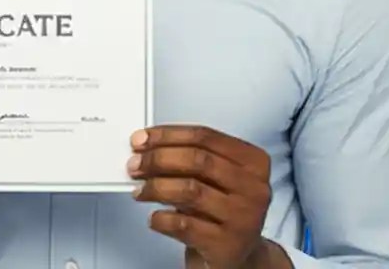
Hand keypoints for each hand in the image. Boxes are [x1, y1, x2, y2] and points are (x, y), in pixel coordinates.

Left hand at [128, 125, 289, 268]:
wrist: (237, 253)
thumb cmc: (220, 208)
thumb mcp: (214, 178)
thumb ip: (188, 157)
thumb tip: (146, 147)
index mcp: (254, 162)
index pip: (205, 137)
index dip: (167, 135)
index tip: (140, 139)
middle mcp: (254, 188)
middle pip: (197, 160)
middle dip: (158, 159)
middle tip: (134, 165)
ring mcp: (244, 217)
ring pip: (190, 190)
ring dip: (155, 188)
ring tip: (139, 192)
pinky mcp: (228, 245)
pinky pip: (185, 225)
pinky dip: (162, 219)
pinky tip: (154, 218)